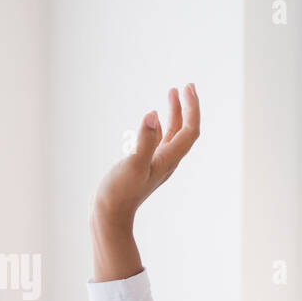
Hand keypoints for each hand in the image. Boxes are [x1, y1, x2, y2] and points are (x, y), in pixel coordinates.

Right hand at [91, 84, 200, 225]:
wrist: (109, 215)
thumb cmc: (119, 192)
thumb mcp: (132, 164)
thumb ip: (143, 140)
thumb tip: (152, 114)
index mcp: (168, 159)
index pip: (190, 130)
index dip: (192, 109)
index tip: (187, 88)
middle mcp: (167, 161)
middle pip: (185, 130)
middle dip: (188, 107)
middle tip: (187, 85)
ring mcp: (156, 164)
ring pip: (172, 134)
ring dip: (175, 113)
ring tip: (172, 93)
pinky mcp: (144, 166)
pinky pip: (158, 142)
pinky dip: (159, 126)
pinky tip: (154, 119)